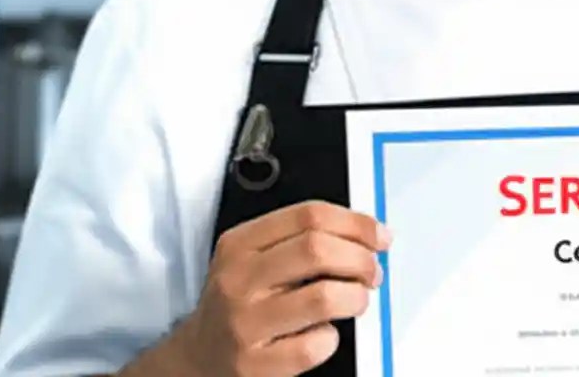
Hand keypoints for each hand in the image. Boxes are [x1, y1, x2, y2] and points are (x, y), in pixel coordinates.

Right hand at [162, 201, 390, 376]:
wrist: (198, 356)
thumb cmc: (240, 302)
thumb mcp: (254, 257)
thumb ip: (301, 238)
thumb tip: (366, 235)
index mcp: (240, 244)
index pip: (309, 216)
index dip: (356, 223)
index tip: (379, 235)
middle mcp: (238, 280)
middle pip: (317, 250)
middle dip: (361, 259)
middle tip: (372, 271)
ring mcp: (245, 323)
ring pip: (324, 297)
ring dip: (356, 297)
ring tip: (356, 300)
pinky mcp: (255, 364)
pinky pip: (315, 346)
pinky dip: (331, 338)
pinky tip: (324, 334)